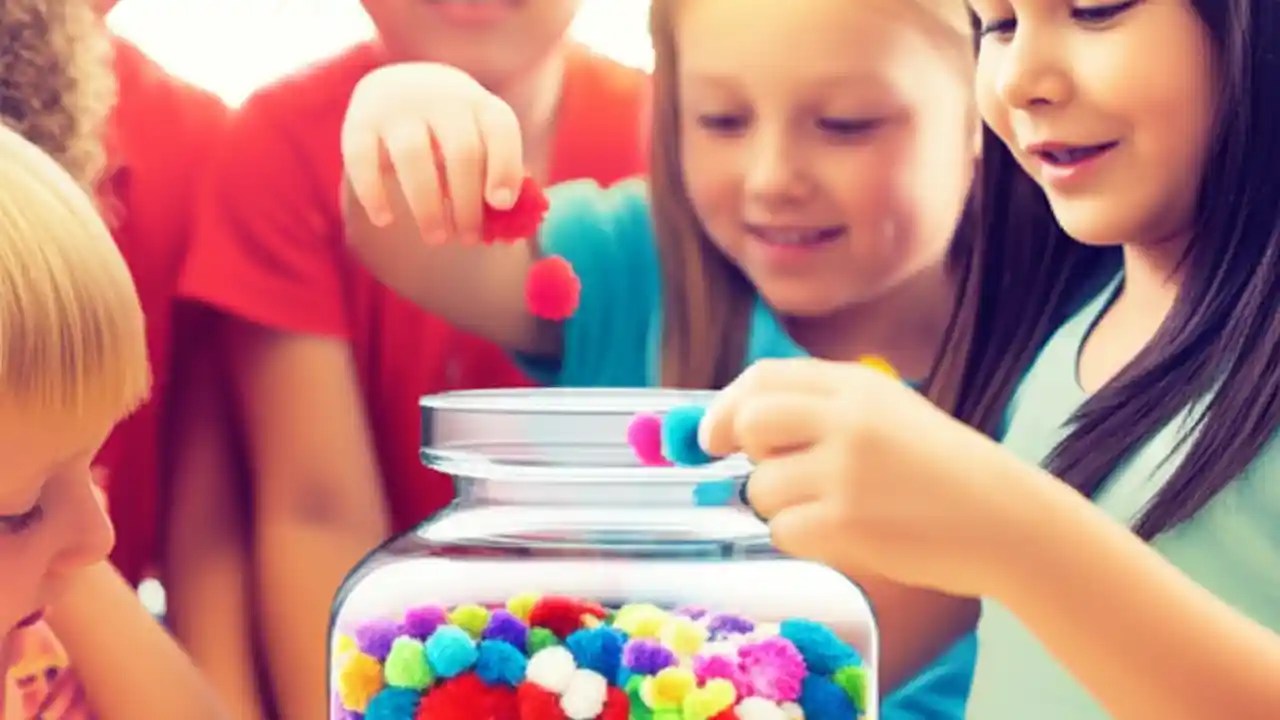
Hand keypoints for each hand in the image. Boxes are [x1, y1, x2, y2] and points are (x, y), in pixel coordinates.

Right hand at [340, 62, 526, 241]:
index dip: (504, 167)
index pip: (500, 128)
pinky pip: (363, 159)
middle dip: (468, 202)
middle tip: (469, 238)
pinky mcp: (360, 120)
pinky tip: (384, 220)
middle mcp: (441, 98)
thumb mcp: (479, 138)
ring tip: (436, 237)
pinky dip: (373, 193)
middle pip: (461, 151)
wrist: (402, 86)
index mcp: (478, 103)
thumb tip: (507, 222)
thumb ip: (496, 173)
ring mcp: (398, 106)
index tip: (500, 205)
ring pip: (413, 156)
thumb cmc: (453, 130)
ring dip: (427, 205)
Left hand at [699, 358, 1043, 597]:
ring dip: (782, 506)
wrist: (1005, 520)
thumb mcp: (888, 413)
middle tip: (765, 475)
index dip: (727, 406)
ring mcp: (844, 470)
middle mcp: (846, 418)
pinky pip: (783, 531)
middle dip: (743, 453)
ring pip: (761, 487)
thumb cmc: (942, 471)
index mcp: (856, 384)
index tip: (714, 435)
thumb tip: (734, 425)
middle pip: (750, 423)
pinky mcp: (845, 522)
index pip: (764, 378)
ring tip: (835, 509)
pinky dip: (803, 538)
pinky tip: (846, 535)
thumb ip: (821, 409)